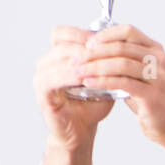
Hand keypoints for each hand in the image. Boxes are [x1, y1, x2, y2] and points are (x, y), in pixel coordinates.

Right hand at [34, 26, 114, 152]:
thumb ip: (106, 63)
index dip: (82, 33)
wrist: (81, 132)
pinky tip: (86, 79)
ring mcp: (41, 77)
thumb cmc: (90, 106)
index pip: (62, 33)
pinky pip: (54, 78)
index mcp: (57, 57)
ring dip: (81, 60)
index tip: (104, 38)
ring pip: (59, 58)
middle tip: (105, 50)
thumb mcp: (102, 80)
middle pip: (62, 43)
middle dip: (85, 46)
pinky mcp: (42, 92)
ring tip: (100, 63)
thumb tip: (123, 45)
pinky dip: (71, 76)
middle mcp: (46, 64)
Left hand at [76, 24, 164, 147]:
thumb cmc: (153, 101)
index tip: (87, 43)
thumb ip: (124, 61)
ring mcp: (158, 77)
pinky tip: (89, 83)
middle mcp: (159, 60)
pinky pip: (122, 83)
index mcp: (155, 51)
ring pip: (120, 63)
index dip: (105, 35)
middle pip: (121, 47)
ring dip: (95, 67)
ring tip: (78, 71)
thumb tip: (95, 50)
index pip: (127, 32)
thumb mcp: (140, 75)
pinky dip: (103, 81)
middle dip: (94, 52)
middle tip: (76, 59)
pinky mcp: (152, 94)